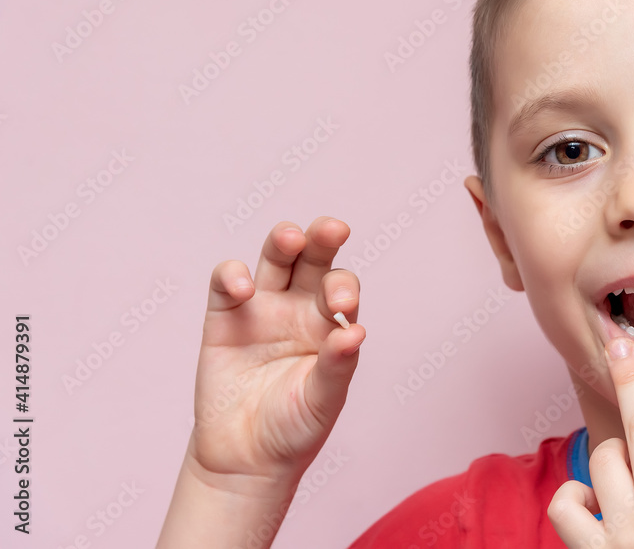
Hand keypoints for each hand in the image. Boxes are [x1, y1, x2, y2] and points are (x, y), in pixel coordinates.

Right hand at [185, 216, 365, 490]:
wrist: (246, 458)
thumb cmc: (294, 427)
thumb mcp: (323, 401)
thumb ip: (337, 367)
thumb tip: (355, 332)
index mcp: (329, 322)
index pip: (341, 287)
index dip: (343, 289)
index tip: (342, 308)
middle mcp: (299, 306)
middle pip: (313, 257)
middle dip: (323, 237)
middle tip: (334, 230)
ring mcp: (261, 307)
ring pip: (274, 258)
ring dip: (283, 241)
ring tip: (291, 239)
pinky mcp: (224, 316)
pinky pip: (227, 282)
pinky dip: (232, 275)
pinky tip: (243, 288)